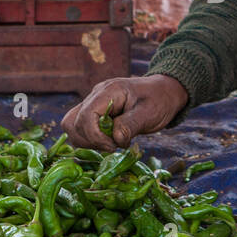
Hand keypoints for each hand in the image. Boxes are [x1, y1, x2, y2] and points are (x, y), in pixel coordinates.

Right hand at [61, 74, 187, 151]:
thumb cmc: (159, 100)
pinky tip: (108, 142)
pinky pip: (81, 129)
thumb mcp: (149, 113)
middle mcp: (95, 96)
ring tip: (111, 144)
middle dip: (90, 140)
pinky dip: (91, 140)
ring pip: (73, 127)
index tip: (113, 146)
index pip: (86, 115)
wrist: (164, 93)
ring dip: (88, 141)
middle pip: (73, 122)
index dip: (95, 136)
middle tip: (113, 146)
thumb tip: (115, 139)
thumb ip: (130, 125)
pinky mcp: (95, 113)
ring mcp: (93, 104)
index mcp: (108, 91)